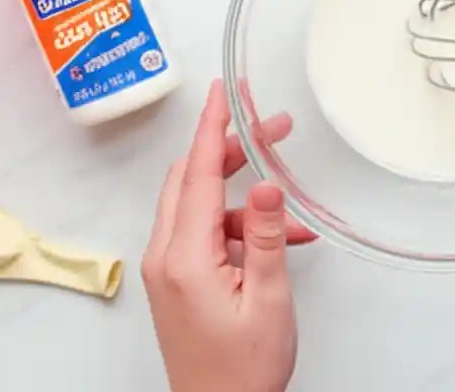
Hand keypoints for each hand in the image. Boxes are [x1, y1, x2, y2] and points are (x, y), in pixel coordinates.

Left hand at [142, 80, 313, 391]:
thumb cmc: (242, 370)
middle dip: (231, 148)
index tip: (223, 91)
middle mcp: (166, 257)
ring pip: (200, 206)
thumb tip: (270, 184)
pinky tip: (280, 239)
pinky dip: (240, 227)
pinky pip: (204, 234)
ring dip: (243, 194)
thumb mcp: (269, 299)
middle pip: (193, 180)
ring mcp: (168, 270)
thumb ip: (269, 237)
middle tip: (270, 127)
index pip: (198, 174)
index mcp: (184, 257)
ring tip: (288, 193)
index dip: (213, 127)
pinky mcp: (177, 281)